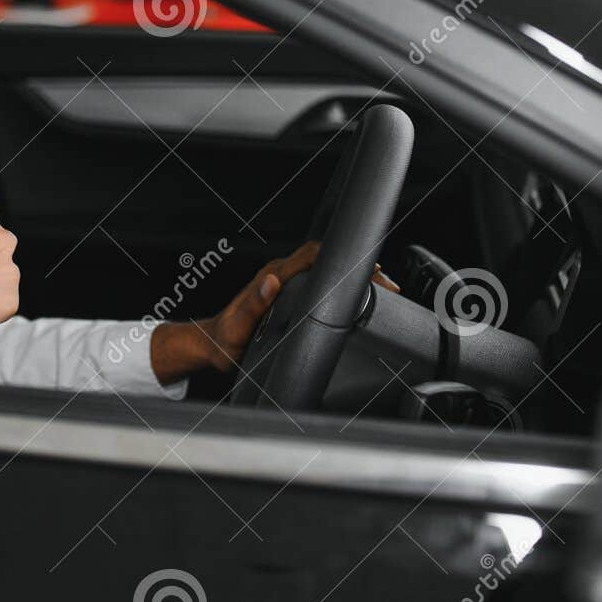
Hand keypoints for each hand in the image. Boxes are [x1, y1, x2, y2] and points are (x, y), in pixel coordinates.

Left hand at [150, 242, 399, 383]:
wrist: (212, 345)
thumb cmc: (225, 338)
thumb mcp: (238, 326)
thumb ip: (254, 303)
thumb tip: (270, 281)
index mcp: (273, 277)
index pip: (314, 256)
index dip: (345, 259)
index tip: (372, 272)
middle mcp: (280, 274)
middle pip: (327, 258)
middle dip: (360, 267)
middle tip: (389, 285)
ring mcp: (284, 282)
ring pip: (326, 268)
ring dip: (354, 275)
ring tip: (383, 289)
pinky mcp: (288, 293)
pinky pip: (320, 280)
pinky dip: (342, 285)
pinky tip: (358, 297)